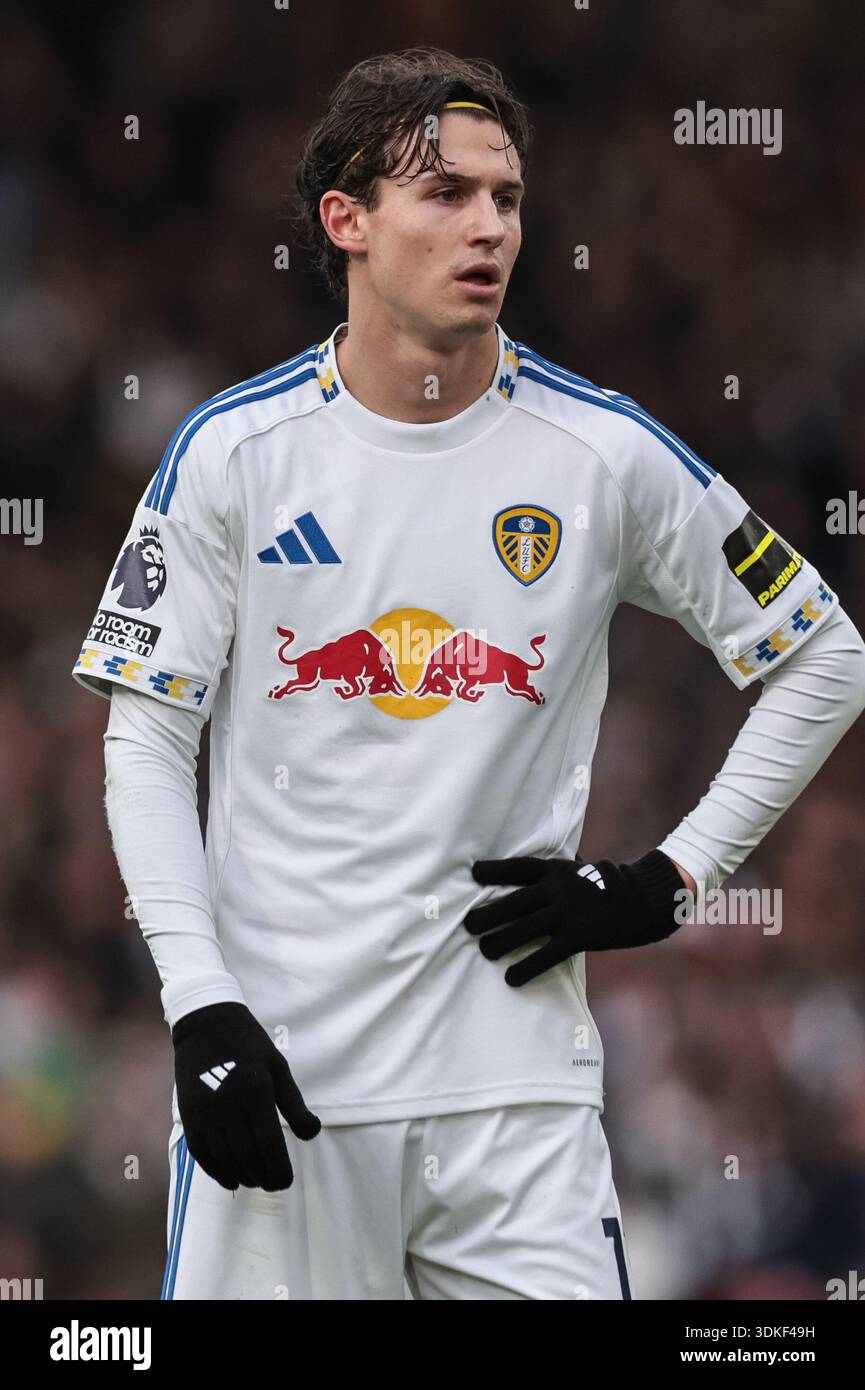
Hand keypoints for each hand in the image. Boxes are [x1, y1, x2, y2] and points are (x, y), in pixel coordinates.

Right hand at [171, 1002, 320, 1190]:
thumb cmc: (249, 1045)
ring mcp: (205, 1113)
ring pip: (223, 1158)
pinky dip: (215, 1171)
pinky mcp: (189, 1116)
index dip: (278, 1167)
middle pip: (246, 1156)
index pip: (268, 1143)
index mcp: (255, 1093)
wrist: (207, 1024)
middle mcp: (228, 1107)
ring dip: (241, 1176)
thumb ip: (294, 1104)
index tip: (286, 1181)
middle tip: (274, 1184)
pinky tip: (229, 1179)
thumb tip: (312, 1133)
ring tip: (255, 1181)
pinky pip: (201, 1153)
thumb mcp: (278, 1067)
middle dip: (262, 1176)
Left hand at [463, 849, 686, 985]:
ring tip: (484, 951)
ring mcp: (568, 912)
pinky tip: (511, 978)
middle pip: (513, 902)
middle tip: (467, 925)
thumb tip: (541, 874)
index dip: (495, 870)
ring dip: (499, 942)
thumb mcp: (585, 869)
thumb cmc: (614, 885)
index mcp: (558, 870)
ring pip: (523, 928)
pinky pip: (546, 954)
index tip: (473, 872)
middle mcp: (558, 888)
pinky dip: (525, 967)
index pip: (520, 868)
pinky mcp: (579, 936)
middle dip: (487, 914)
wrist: (648, 897)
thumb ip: (562, 872)